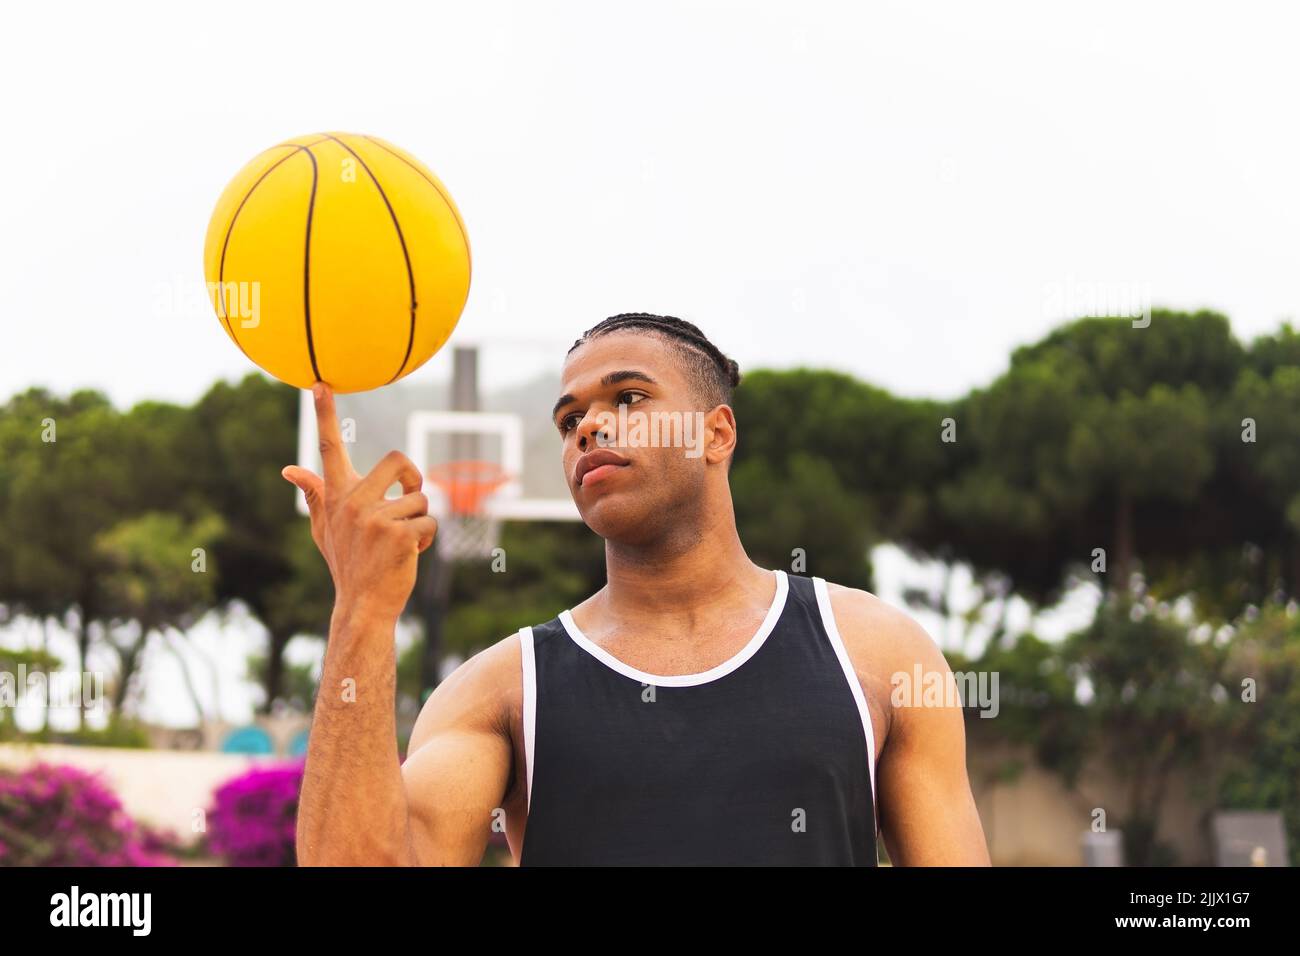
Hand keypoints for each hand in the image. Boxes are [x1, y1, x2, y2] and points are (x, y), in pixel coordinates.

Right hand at [282, 383, 437, 621]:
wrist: (363, 604)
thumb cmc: (347, 563)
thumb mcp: (325, 529)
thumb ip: (316, 496)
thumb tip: (290, 470)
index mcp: (337, 495)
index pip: (330, 447)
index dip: (325, 414)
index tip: (321, 382)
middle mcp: (352, 502)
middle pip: (400, 461)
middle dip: (414, 480)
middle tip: (410, 500)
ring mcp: (374, 518)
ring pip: (421, 500)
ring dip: (420, 522)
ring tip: (402, 543)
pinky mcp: (397, 535)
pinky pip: (430, 523)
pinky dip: (428, 541)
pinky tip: (411, 555)